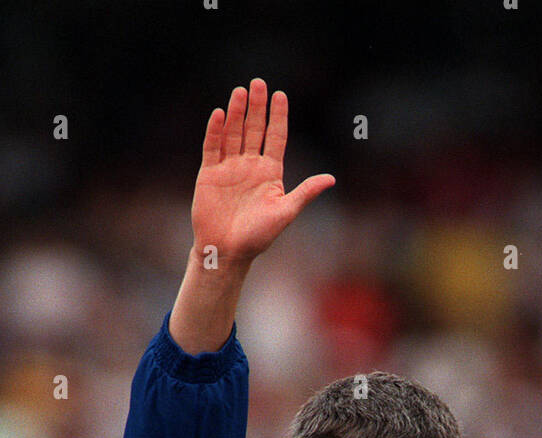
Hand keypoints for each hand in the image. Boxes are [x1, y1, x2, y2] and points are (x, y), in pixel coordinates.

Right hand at [190, 79, 334, 266]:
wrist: (227, 251)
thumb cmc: (258, 237)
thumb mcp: (286, 212)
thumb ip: (305, 192)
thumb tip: (331, 179)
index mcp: (270, 173)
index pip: (276, 137)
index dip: (278, 116)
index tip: (280, 94)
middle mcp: (250, 166)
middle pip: (254, 129)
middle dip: (256, 107)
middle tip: (258, 83)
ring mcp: (229, 168)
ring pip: (233, 134)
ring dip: (236, 113)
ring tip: (239, 92)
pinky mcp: (209, 174)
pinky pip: (213, 147)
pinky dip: (215, 131)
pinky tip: (219, 114)